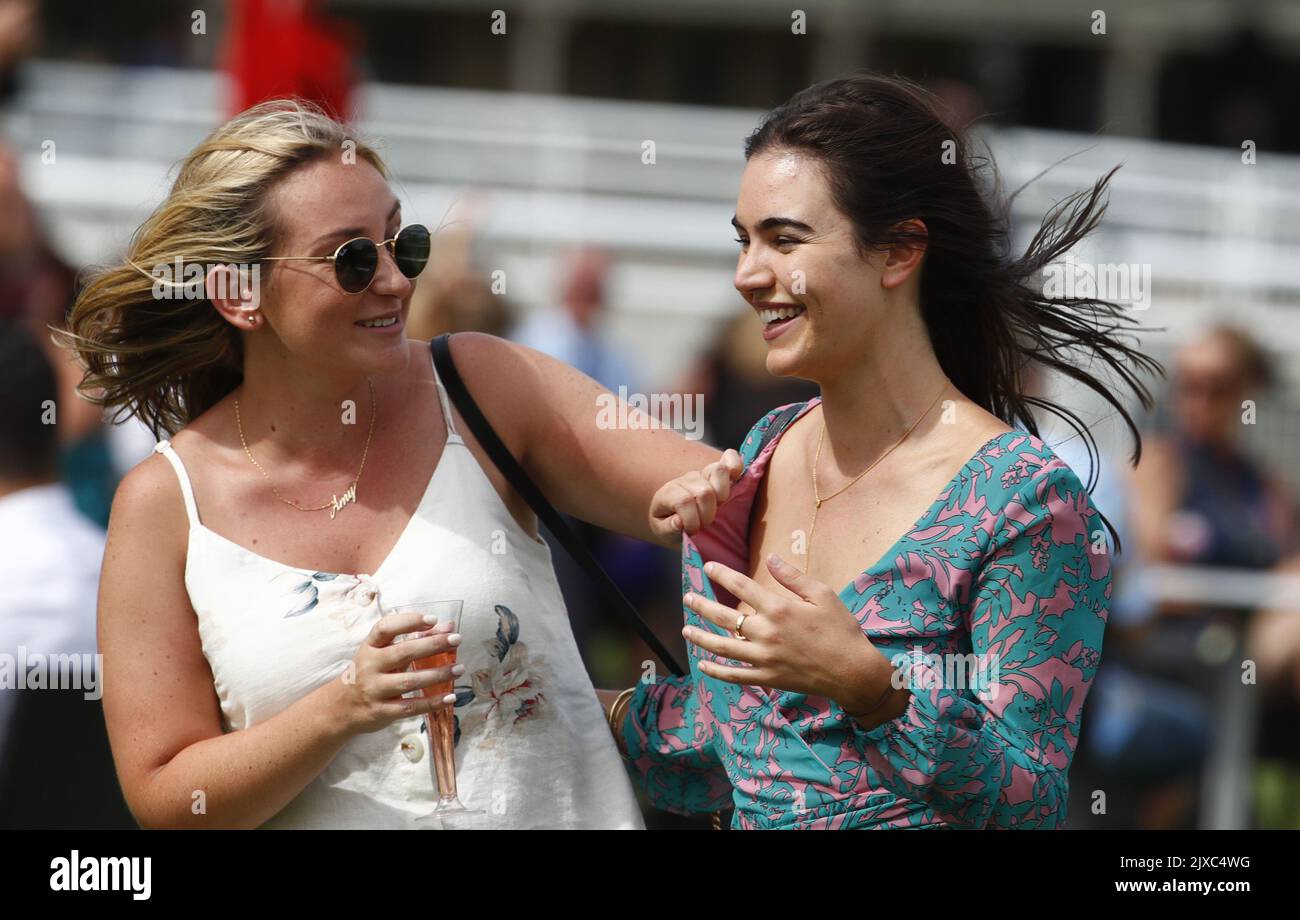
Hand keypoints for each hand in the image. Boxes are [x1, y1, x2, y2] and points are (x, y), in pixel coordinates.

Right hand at [333, 612, 464, 734]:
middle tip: (456, 639)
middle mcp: (369, 666)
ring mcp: (374, 690)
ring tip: (459, 669)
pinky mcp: (381, 711)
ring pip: (410, 681)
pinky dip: (432, 702)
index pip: (385, 628)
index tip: (433, 620)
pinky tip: (450, 697)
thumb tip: (448, 627)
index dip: (409, 622)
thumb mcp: (382, 653)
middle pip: (403, 652)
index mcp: (369, 647)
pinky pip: (411, 707)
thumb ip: (412, 640)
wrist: (342, 708)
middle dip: (432, 645)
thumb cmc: (369, 673)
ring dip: (438, 674)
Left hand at [649, 448, 743, 539]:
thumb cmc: (669, 521)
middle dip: (707, 514)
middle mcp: (687, 479)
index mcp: (670, 492)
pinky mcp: (718, 471)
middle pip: (705, 491)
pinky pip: (730, 458)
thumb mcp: (660, 531)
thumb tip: (679, 522)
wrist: (672, 510)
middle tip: (703, 523)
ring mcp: (703, 473)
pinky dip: (736, 465)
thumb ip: (667, 529)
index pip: (684, 501)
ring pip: (719, 471)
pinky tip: (735, 476)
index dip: (691, 521)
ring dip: (722, 496)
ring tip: (716, 508)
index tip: (691, 531)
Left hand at [681, 554, 897, 714]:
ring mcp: (763, 658)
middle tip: (687, 598)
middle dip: (702, 605)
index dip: (722, 574)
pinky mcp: (767, 678)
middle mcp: (765, 632)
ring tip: (685, 630)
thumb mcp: (822, 595)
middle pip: (724, 617)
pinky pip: (734, 675)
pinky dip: (717, 671)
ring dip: (701, 638)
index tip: (708, 567)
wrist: (853, 672)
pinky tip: (703, 665)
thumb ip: (793, 577)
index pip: (741, 586)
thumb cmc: (841, 630)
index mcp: (778, 608)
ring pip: (723, 646)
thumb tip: (770, 558)